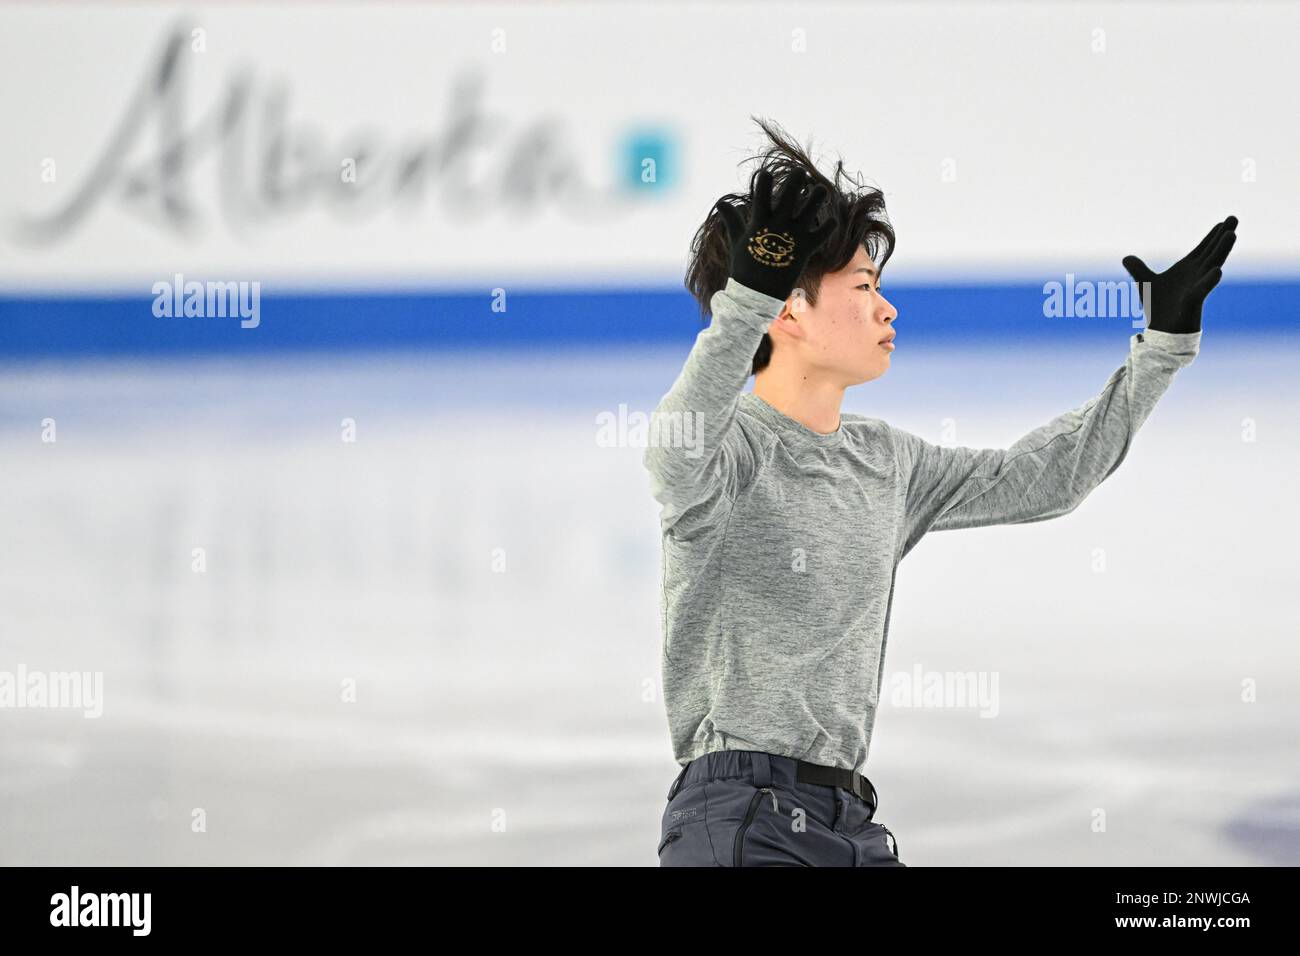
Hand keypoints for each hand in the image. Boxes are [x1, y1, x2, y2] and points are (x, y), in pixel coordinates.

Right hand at [714, 168, 837, 302]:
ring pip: (810, 209)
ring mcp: (793, 236)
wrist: (756, 295)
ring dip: (816, 197)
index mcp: (759, 222)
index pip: (761, 194)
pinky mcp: (805, 249)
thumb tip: (721, 203)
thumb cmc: (745, 267)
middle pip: (789, 194)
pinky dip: (829, 227)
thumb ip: (732, 220)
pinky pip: (822, 234)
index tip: (766, 172)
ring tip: (820, 190)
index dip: (764, 180)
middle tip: (800, 172)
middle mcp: (778, 225)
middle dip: (795, 179)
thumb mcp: (737, 241)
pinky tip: (832, 221)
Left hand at [1123, 215, 1237, 333]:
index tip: (1224, 221)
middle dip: (1223, 235)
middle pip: (1213, 252)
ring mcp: (1197, 287)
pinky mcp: (1193, 302)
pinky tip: (1216, 271)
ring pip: (1212, 265)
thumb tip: (1126, 258)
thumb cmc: (1158, 308)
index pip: (1203, 248)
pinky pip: (1202, 289)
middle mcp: (1196, 275)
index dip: (1212, 235)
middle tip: (1234, 217)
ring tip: (1231, 234)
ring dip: (1222, 250)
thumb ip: (1138, 270)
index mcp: (1187, 269)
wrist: (1161, 332)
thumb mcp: (1145, 284)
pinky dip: (1208, 280)